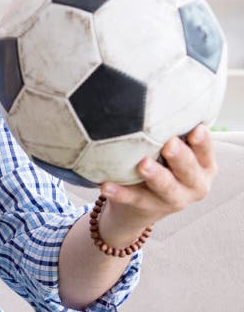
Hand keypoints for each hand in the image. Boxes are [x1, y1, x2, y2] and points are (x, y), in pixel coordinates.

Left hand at [99, 124, 216, 235]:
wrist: (144, 206)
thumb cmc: (163, 165)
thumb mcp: (176, 152)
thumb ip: (174, 133)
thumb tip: (157, 103)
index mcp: (203, 166)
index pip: (205, 151)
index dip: (202, 142)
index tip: (196, 129)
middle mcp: (194, 184)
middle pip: (188, 170)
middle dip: (180, 157)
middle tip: (169, 144)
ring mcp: (173, 199)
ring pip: (165, 188)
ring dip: (155, 176)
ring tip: (142, 165)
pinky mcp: (148, 208)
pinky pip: (132, 199)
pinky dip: (119, 193)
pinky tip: (106, 186)